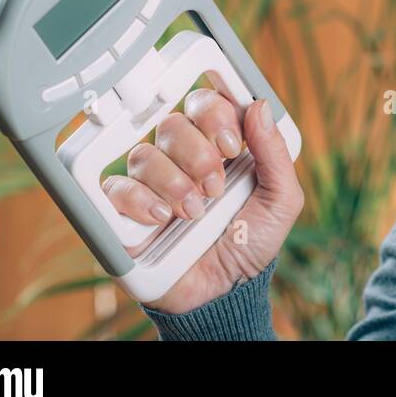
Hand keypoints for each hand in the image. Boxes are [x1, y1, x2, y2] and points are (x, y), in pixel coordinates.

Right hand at [101, 90, 303, 313]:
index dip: (215, 115)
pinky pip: (115, 187)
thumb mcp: (280, 201)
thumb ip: (275, 154)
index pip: (204, 104)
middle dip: (198, 154)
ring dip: (174, 183)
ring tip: (194, 212)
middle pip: (172, 123)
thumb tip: (260, 106)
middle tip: (215, 188)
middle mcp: (181, 159)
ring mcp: (150, 183)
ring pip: (144, 154)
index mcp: (218, 147)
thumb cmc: (251, 244)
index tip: (232, 145)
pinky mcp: (122, 211)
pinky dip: (140, 199)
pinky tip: (162, 218)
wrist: (223, 292)